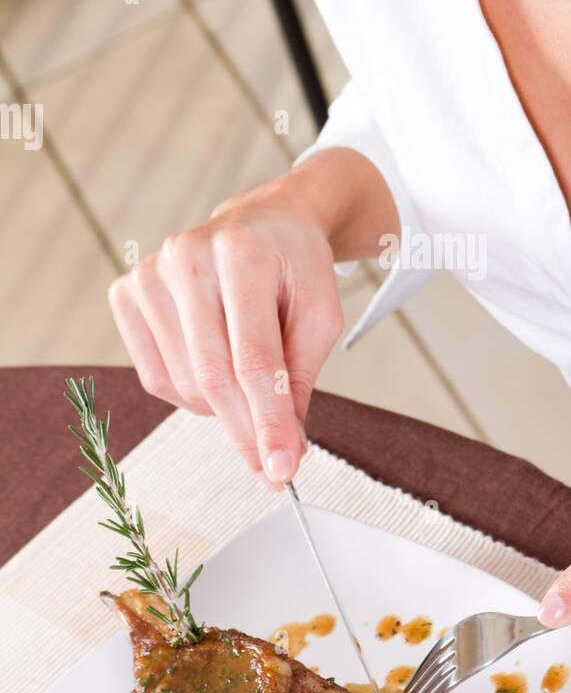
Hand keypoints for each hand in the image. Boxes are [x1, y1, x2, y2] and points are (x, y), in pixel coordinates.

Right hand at [108, 172, 345, 487]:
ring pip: (184, 385)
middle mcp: (186, 257)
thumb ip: (299, 378)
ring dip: (223, 407)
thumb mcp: (320, 314)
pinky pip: (157, 378)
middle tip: (274, 465)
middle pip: (213, 377)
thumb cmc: (294, 266)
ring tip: (250, 374)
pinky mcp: (127, 292)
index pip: (253, 358)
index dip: (267, 421)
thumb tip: (283, 448)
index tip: (281, 470)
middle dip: (246, 431)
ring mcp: (149, 273)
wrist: (263, 222)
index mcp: (243, 253)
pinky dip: (191, 394)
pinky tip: (216, 363)